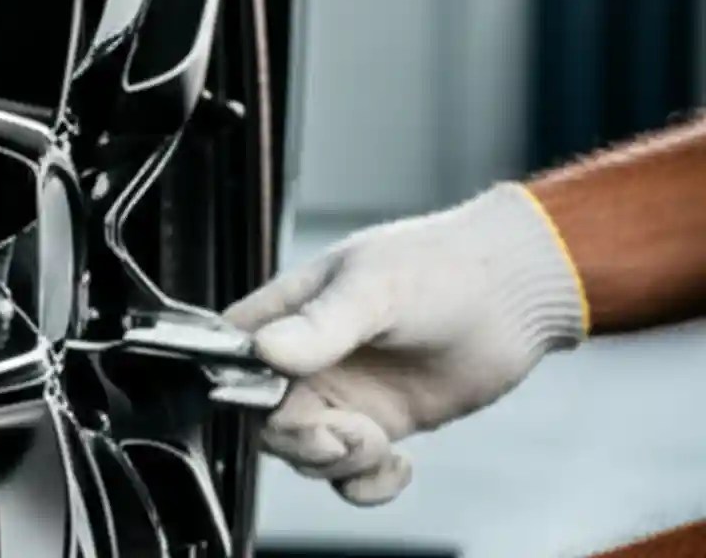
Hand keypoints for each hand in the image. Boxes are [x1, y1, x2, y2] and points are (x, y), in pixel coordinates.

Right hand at [225, 184, 586, 504]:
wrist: (516, 294)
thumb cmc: (440, 266)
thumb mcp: (375, 287)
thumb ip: (320, 324)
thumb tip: (266, 351)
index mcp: (288, 314)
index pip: (233, 358)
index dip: (241, 388)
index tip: (280, 400)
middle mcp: (307, 358)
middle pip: (265, 420)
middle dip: (300, 440)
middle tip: (344, 436)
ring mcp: (342, 395)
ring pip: (306, 454)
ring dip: (339, 462)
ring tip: (380, 443)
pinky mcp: (379, 425)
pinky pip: (351, 472)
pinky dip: (368, 483)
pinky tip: (401, 465)